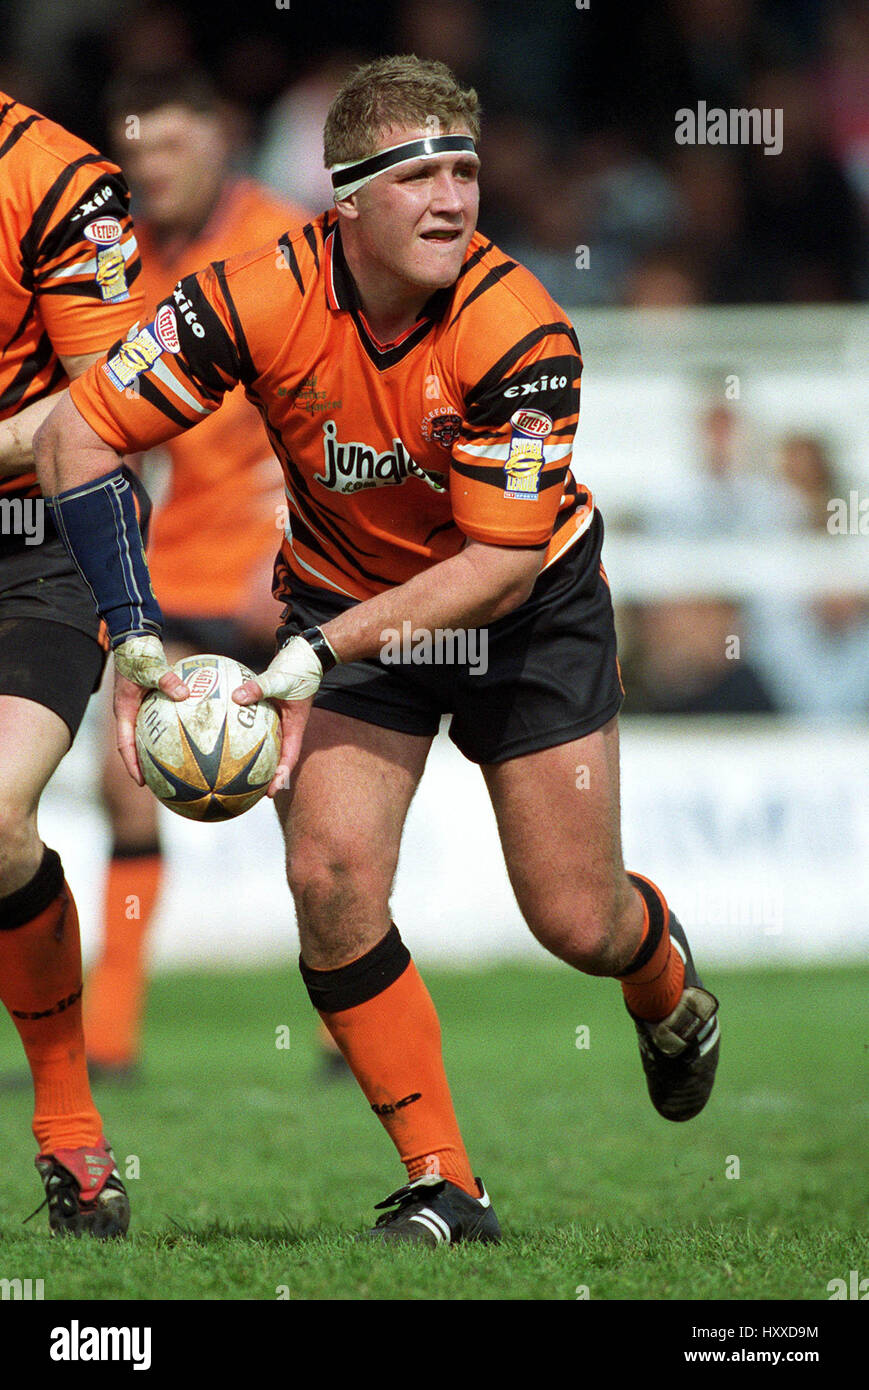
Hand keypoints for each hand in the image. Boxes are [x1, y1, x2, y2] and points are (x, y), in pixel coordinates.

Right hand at [113, 634, 189, 784]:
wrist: (134, 636)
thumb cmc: (138, 653)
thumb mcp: (150, 667)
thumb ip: (165, 680)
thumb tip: (184, 694)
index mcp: (124, 710)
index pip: (124, 745)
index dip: (132, 764)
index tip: (141, 782)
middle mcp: (130, 712)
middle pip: (136, 746)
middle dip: (146, 765)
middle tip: (161, 783)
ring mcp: (139, 707)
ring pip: (148, 735)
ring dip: (158, 751)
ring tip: (176, 769)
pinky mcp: (150, 700)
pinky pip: (160, 721)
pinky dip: (171, 731)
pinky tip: (191, 737)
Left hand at [233, 635, 323, 792]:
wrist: (303, 653)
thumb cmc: (298, 667)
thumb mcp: (280, 678)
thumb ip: (260, 688)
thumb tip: (237, 697)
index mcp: (295, 727)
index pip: (288, 759)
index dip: (279, 778)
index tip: (269, 793)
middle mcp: (285, 728)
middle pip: (273, 758)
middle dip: (262, 777)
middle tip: (246, 794)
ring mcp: (276, 721)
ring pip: (262, 745)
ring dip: (249, 760)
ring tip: (229, 775)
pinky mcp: (266, 711)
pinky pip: (251, 727)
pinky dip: (239, 734)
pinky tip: (219, 738)